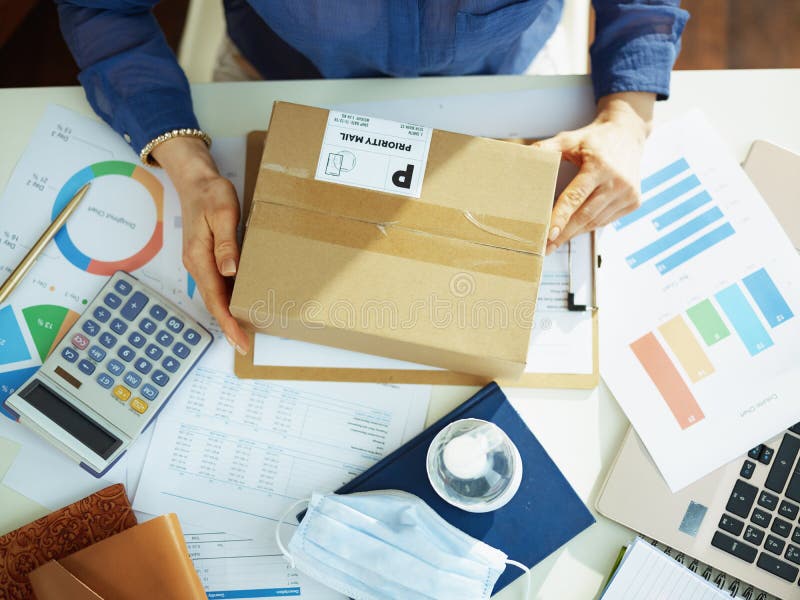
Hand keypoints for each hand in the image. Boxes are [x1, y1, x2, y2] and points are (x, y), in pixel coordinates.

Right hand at [152, 136, 248, 353]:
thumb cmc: (211, 194)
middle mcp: (196, 264)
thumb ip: (227, 244)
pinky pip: (217, 283)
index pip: (215, 298)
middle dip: (229, 325)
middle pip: (213, 302)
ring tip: (246, 330)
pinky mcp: (205, 256)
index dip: (228, 322)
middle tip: (245, 343)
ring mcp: (199, 261)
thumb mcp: (223, 215)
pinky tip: (241, 302)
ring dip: (228, 313)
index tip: (239, 340)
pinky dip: (227, 298)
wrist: (196, 180)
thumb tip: (231, 272)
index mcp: (199, 257)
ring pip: (215, 294)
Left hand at [533, 92, 654, 253]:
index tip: (548, 234)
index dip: (560, 217)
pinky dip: (588, 226)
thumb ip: (546, 150)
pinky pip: (605, 221)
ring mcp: (628, 193)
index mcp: (600, 166)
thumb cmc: (596, 139)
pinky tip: (575, 230)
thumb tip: (523, 158)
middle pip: (585, 215)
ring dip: (574, 232)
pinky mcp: (634, 201)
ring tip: (555, 241)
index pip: (576, 197)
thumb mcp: (569, 140)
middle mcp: (617, 181)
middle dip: (563, 233)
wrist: (627, 134)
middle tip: (545, 246)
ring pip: (595, 222)